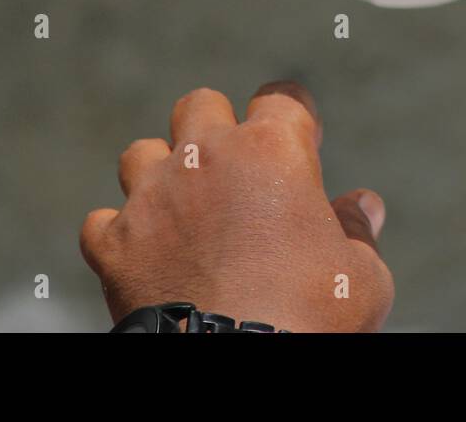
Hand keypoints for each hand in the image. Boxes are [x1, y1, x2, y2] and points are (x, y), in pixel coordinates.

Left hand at [80, 82, 391, 331]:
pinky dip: (121, 236)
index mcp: (273, 151)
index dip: (295, 120)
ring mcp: (152, 198)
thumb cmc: (311, 318)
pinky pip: (102, 222)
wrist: (237, 365)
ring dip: (161, 174)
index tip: (302, 144)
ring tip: (183, 209)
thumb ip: (358, 230)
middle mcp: (206, 158)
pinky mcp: (114, 245)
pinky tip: (144, 255)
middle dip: (217, 127)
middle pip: (200, 105)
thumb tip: (364, 206)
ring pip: (140, 153)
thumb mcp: (360, 275)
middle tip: (236, 170)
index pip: (283, 100)